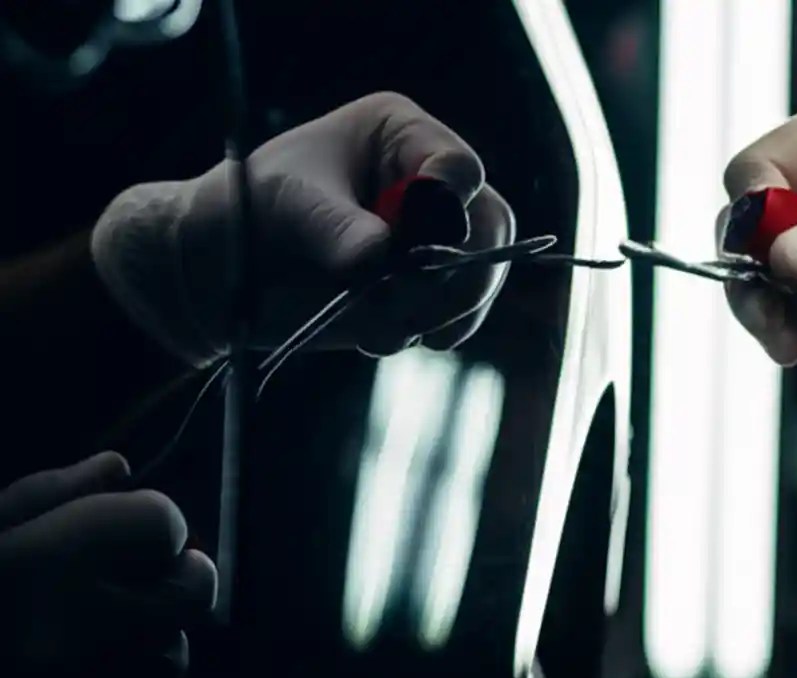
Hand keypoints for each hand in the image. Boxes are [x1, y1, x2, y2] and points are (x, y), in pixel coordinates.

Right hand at [0, 452, 215, 677]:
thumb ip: (48, 496)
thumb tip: (119, 469)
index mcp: (47, 564)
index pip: (160, 522)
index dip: (149, 521)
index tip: (130, 530)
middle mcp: (81, 631)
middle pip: (193, 589)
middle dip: (176, 577)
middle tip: (148, 576)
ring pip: (173, 658)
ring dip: (153, 641)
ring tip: (98, 639)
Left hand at [92, 91, 514, 366]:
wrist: (220, 274)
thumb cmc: (248, 210)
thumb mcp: (288, 204)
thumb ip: (337, 228)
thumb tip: (381, 259)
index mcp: (401, 135)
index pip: (458, 167)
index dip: (447, 207)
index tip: (407, 243)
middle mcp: (430, 183)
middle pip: (490, 226)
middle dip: (455, 272)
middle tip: (410, 301)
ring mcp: (435, 241)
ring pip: (480, 276)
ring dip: (438, 310)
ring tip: (380, 326)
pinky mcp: (426, 289)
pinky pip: (458, 314)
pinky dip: (428, 331)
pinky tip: (379, 337)